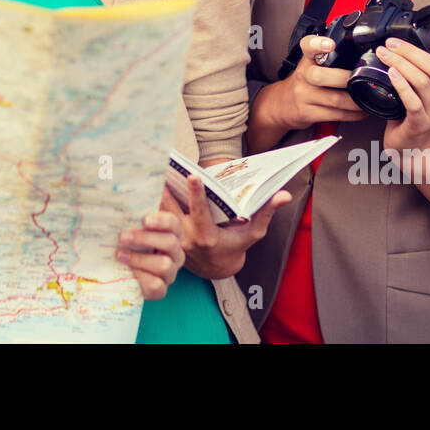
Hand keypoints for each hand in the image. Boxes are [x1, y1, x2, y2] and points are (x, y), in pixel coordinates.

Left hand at [118, 209, 184, 300]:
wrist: (121, 273)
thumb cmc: (129, 244)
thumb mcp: (131, 227)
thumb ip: (133, 212)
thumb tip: (122, 189)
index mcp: (171, 234)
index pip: (174, 224)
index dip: (162, 221)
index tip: (144, 219)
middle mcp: (176, 253)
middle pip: (170, 243)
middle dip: (145, 239)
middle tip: (122, 236)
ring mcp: (170, 273)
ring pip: (163, 265)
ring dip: (139, 259)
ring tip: (119, 254)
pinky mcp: (161, 290)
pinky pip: (156, 285)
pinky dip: (140, 278)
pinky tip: (127, 272)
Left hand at [160, 174, 290, 279]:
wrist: (216, 267)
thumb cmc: (236, 246)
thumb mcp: (253, 233)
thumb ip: (266, 212)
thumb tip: (284, 195)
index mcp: (207, 237)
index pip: (200, 213)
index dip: (197, 194)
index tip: (193, 175)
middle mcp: (186, 238)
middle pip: (171, 209)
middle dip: (166, 187)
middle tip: (163, 162)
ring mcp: (172, 239)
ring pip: (158, 212)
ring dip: (155, 190)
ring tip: (152, 166)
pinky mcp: (163, 237)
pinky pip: (153, 216)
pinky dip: (151, 199)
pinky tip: (146, 182)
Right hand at [254, 35, 366, 133]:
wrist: (280, 105)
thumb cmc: (303, 84)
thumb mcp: (309, 67)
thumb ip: (328, 61)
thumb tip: (361, 60)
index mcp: (306, 61)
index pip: (307, 47)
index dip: (317, 44)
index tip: (330, 44)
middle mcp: (303, 76)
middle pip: (322, 76)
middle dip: (347, 80)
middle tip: (365, 81)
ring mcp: (303, 96)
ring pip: (334, 99)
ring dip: (355, 102)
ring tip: (367, 100)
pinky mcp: (307, 113)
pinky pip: (334, 115)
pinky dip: (352, 115)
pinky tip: (360, 112)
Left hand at [377, 34, 429, 150]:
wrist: (410, 145)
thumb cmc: (416, 110)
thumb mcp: (428, 87)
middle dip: (411, 51)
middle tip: (392, 43)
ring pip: (421, 81)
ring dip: (400, 64)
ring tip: (384, 54)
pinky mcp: (420, 124)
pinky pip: (411, 100)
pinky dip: (400, 84)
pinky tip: (390, 73)